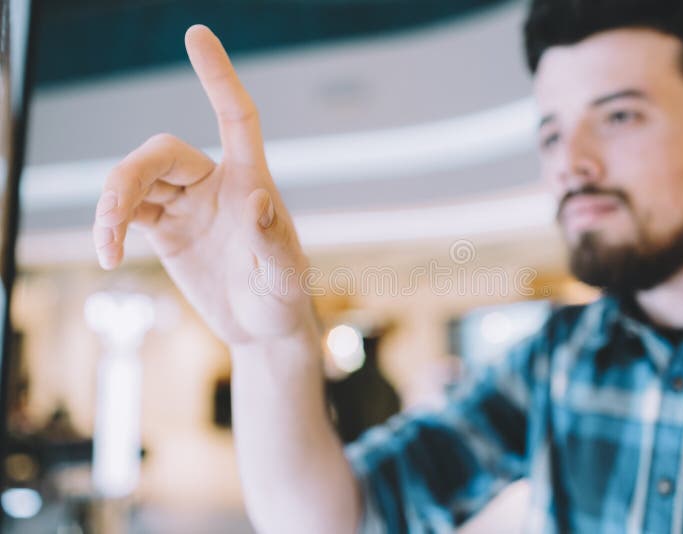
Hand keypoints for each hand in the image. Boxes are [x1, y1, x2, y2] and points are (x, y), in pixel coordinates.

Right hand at [92, 25, 317, 347]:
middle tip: (115, 215)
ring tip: (108, 247)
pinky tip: (108, 254)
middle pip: (161, 152)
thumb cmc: (283, 298)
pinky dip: (109, 227)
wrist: (262, 328)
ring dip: (111, 205)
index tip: (196, 34)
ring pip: (135, 179)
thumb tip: (256, 199)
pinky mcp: (166, 228)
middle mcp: (215, 184)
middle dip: (131, 175)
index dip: (218, 77)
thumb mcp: (287, 276)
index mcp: (250, 181)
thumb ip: (274, 241)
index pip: (236, 117)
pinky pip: (126, 212)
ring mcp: (186, 205)